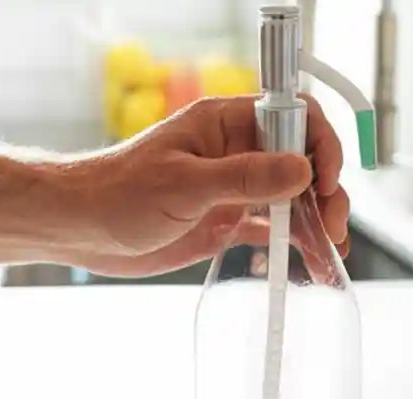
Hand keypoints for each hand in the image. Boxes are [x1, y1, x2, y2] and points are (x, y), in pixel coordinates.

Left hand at [61, 95, 350, 276]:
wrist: (80, 229)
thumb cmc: (118, 193)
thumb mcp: (185, 184)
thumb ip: (245, 177)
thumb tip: (303, 170)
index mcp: (227, 124)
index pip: (295, 118)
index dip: (320, 146)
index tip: (325, 183)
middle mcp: (237, 152)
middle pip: (303, 163)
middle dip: (326, 195)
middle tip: (332, 232)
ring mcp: (233, 189)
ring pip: (293, 200)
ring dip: (316, 225)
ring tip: (329, 260)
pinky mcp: (225, 222)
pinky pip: (273, 229)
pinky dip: (293, 246)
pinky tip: (306, 267)